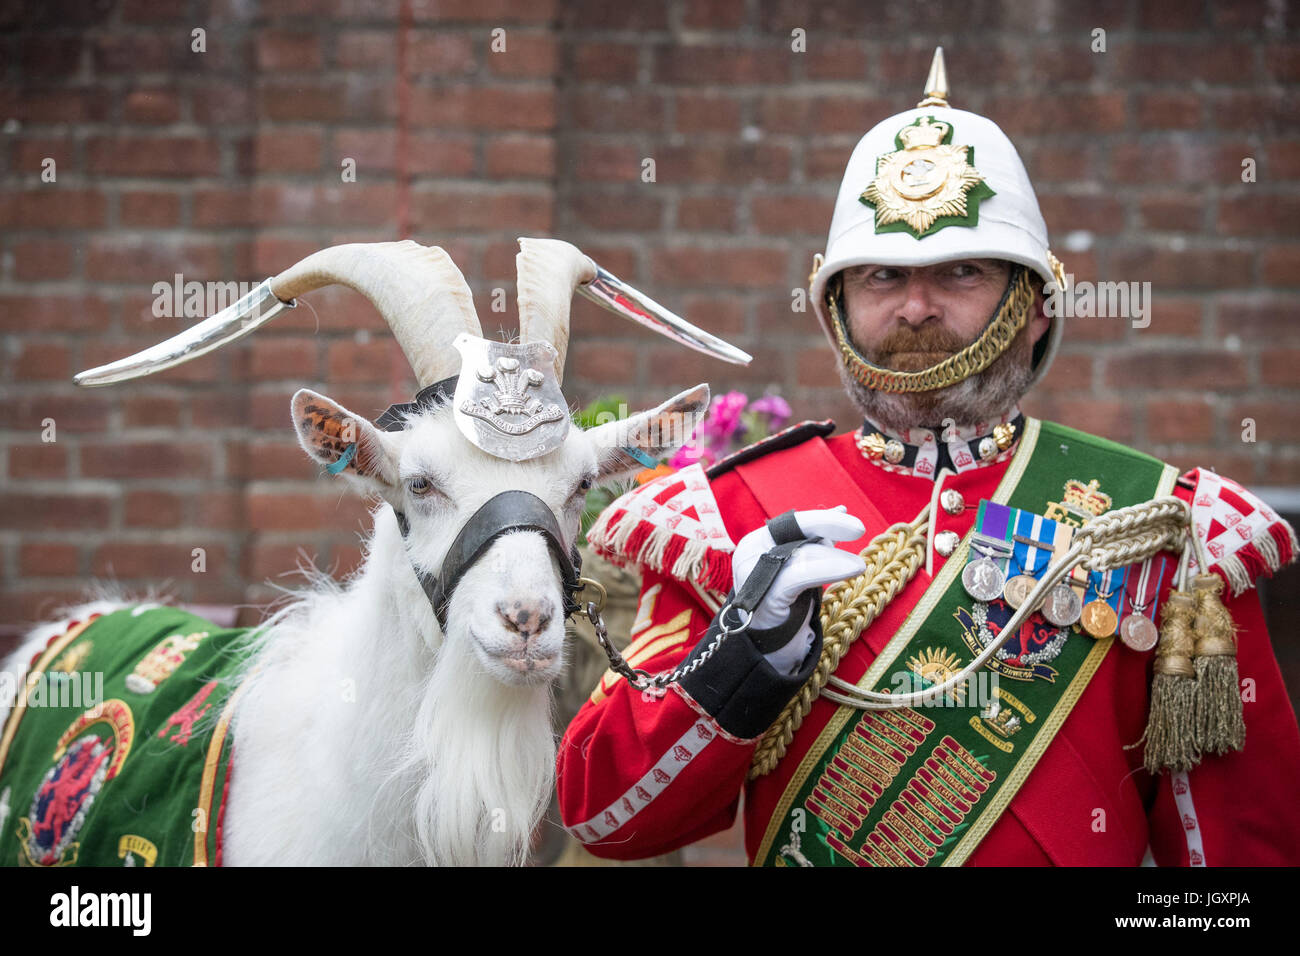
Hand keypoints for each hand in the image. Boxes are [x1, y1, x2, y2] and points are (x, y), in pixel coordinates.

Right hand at [732, 506, 866, 630]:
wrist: (765, 649)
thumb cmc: (784, 607)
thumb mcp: (798, 567)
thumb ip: (813, 542)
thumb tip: (839, 511)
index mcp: (758, 543)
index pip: (793, 523)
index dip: (822, 519)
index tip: (850, 518)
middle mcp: (752, 554)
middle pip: (796, 532)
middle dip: (829, 527)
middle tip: (859, 529)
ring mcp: (755, 575)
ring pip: (800, 554)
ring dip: (833, 557)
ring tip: (858, 565)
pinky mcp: (765, 596)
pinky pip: (800, 575)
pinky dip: (828, 569)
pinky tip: (851, 569)